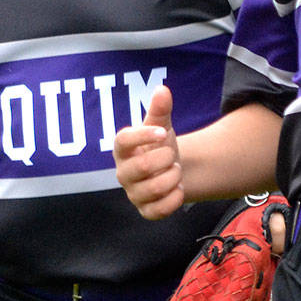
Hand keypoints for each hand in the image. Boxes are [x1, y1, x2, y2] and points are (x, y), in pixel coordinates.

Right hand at [113, 86, 182, 219]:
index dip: (144, 135)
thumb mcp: (161, 125)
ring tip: (175, 171)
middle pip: (142, 167)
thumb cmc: (159, 145)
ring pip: (154, 189)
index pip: (124, 140)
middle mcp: (123, 172)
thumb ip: (160, 109)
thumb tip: (162, 89)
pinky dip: (175, 198)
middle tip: (172, 155)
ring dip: (173, 178)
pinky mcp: (145, 211)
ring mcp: (133, 193)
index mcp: (123, 148)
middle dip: (166, 158)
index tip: (163, 132)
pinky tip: (178, 189)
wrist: (170, 169)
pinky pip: (159, 211)